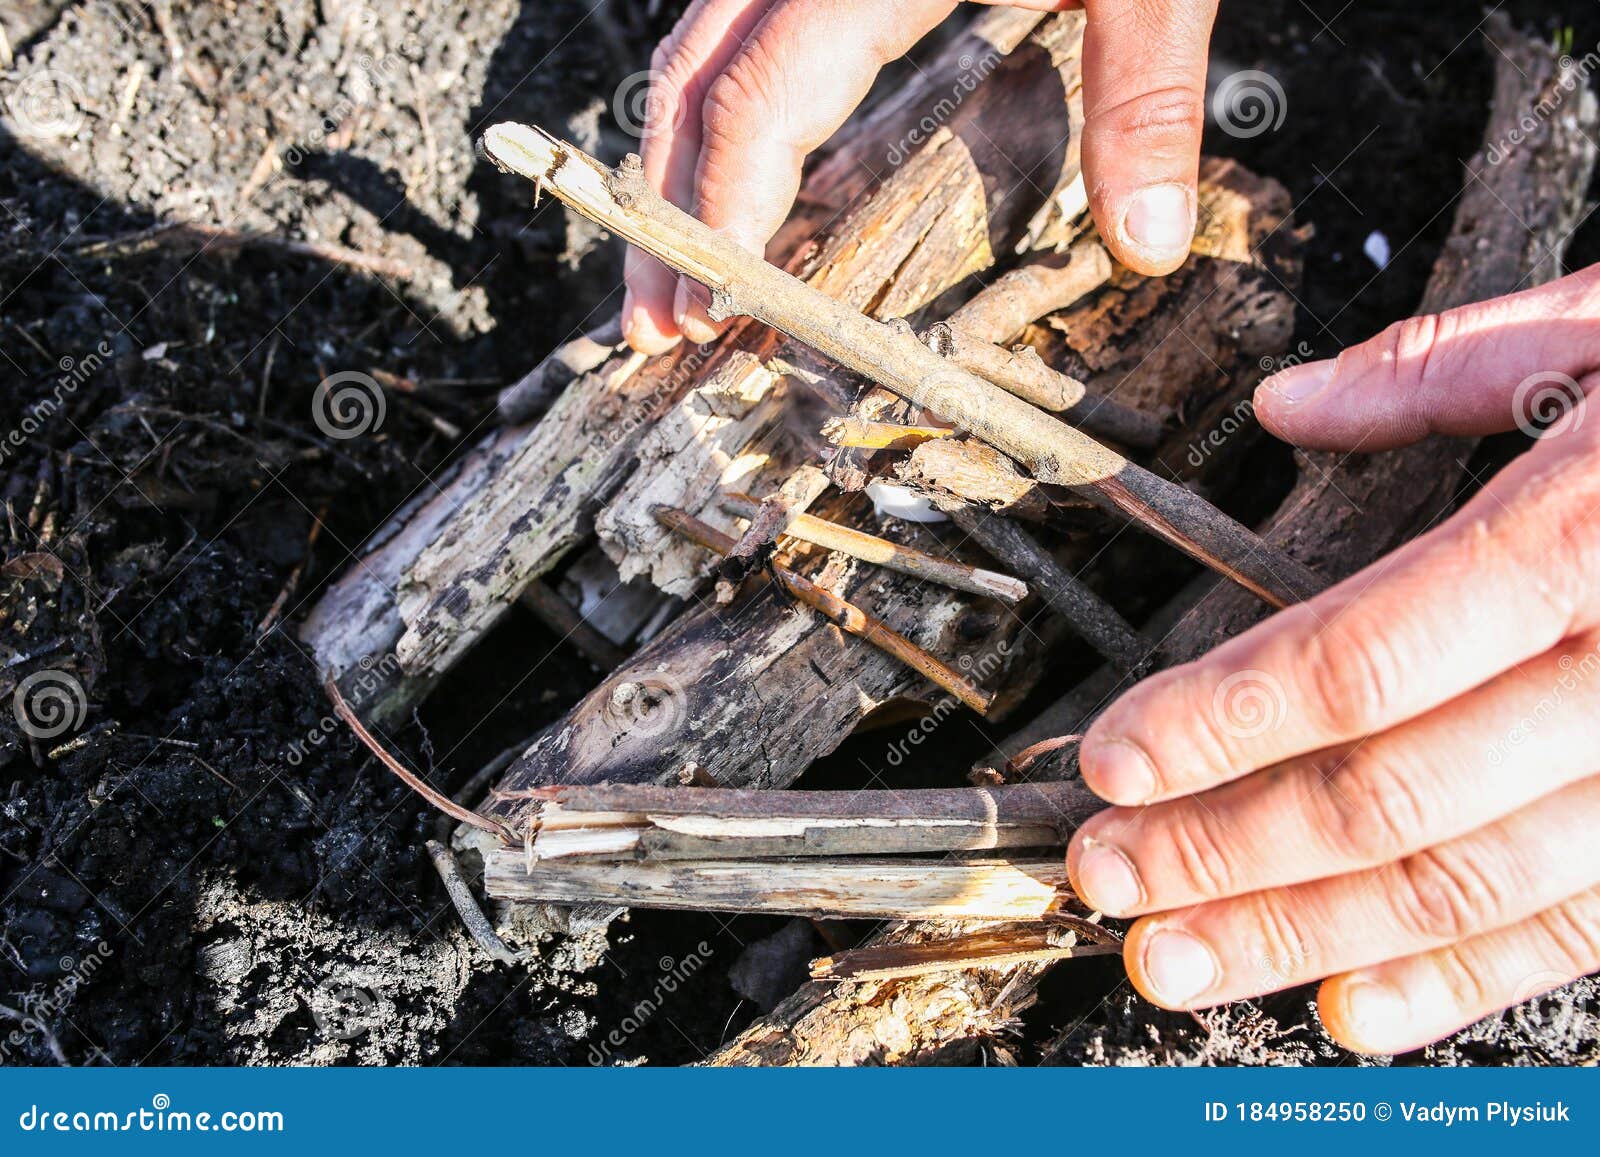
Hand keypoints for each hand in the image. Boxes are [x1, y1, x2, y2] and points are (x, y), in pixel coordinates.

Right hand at [620, 0, 1219, 352]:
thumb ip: (1144, 93)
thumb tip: (1149, 244)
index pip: (757, 99)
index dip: (722, 210)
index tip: (717, 305)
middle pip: (690, 81)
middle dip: (662, 210)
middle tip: (656, 323)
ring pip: (692, 49)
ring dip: (673, 166)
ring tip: (674, 269)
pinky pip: (732, 26)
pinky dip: (713, 113)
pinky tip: (733, 172)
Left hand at [1067, 266, 1599, 1054]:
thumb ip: (1447, 371)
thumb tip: (1291, 406)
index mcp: (1594, 529)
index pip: (1366, 655)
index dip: (1224, 719)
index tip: (1115, 760)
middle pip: (1394, 792)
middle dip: (1227, 846)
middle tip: (1106, 877)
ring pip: (1472, 884)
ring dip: (1306, 931)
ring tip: (1179, 957)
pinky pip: (1588, 926)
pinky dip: (1465, 978)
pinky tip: (1354, 1003)